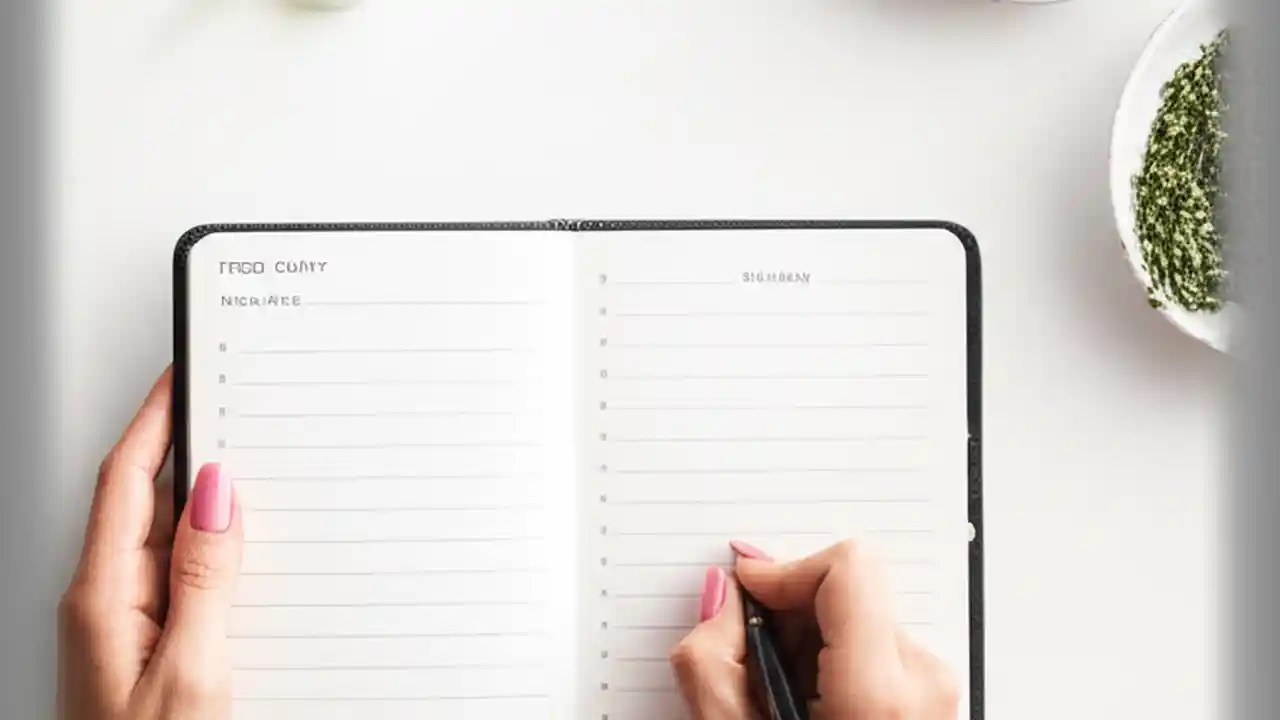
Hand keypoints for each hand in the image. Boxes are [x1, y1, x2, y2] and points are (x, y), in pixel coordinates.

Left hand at [58, 367, 242, 719]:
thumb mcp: (193, 670)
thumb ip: (206, 577)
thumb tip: (215, 494)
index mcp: (103, 597)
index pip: (127, 481)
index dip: (156, 420)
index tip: (184, 373)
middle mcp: (107, 603)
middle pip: (143, 501)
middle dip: (186, 448)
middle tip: (232, 404)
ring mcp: (126, 626)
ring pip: (166, 539)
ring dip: (205, 502)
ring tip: (253, 469)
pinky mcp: (150, 647)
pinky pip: (181, 578)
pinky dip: (214, 551)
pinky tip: (246, 552)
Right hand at [670, 540, 958, 719]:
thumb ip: (711, 661)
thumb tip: (722, 600)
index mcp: (878, 695)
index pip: (847, 568)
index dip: (783, 570)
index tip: (745, 590)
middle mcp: (922, 685)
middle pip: (848, 592)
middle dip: (788, 616)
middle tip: (751, 666)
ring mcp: (934, 695)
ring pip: (858, 619)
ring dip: (808, 646)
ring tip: (782, 704)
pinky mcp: (932, 702)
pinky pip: (874, 650)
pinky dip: (832, 666)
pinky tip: (807, 712)